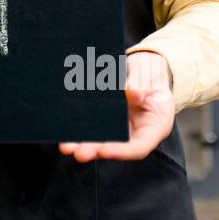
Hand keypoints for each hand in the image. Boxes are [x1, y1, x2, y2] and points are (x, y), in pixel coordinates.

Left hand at [58, 50, 173, 161]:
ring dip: (82, 144)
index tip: (104, 150)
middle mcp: (134, 132)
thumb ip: (143, 85)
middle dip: (95, 151)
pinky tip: (65, 130)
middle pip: (115, 147)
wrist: (139, 66)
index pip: (139, 147)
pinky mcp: (103, 118)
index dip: (122, 151)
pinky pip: (90, 126)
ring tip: (67, 147)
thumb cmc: (150, 73)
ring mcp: (118, 127)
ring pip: (100, 140)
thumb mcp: (151, 75)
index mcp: (153, 127)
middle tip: (79, 153)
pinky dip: (78, 129)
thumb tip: (133, 93)